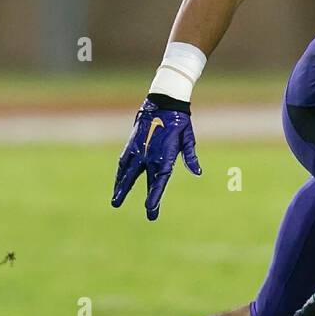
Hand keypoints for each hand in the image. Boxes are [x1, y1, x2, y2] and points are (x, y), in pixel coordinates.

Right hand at [111, 97, 200, 219]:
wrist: (164, 101)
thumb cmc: (180, 121)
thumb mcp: (188, 138)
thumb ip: (190, 156)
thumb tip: (198, 172)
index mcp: (165, 155)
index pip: (160, 180)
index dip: (155, 195)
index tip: (151, 209)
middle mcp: (150, 155)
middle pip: (148, 181)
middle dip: (149, 198)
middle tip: (149, 215)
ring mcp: (139, 149)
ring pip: (128, 173)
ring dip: (123, 187)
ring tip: (116, 201)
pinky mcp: (132, 143)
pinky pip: (123, 162)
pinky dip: (120, 173)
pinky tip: (117, 182)